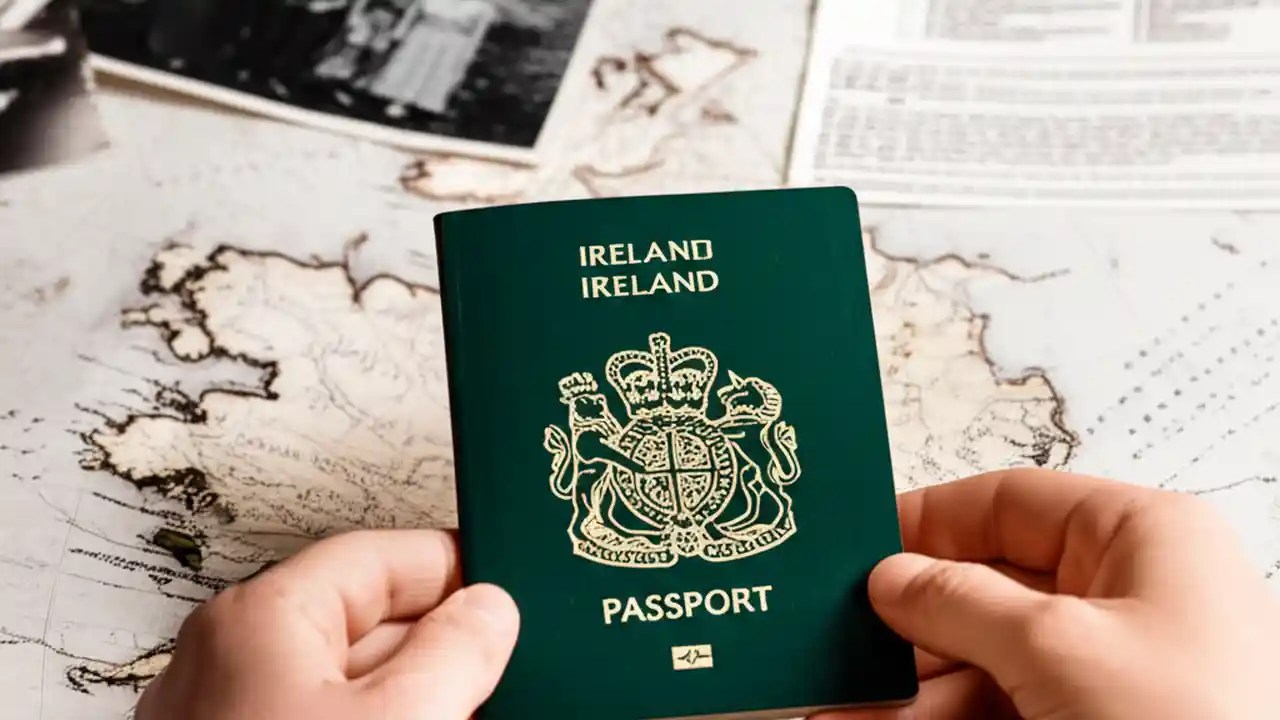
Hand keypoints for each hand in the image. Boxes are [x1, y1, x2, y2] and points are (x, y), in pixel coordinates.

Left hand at [135, 530, 518, 719]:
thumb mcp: (404, 718)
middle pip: (361, 621)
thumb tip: (488, 609)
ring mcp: (224, 718)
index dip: (453, 566)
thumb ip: (458, 651)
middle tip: (502, 659)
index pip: (377, 557)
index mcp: (257, 620)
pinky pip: (317, 717)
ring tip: (472, 703)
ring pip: (341, 682)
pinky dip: (371, 719)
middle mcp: (227, 662)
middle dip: (438, 639)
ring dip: (410, 689)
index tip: (506, 585)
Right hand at [817, 469, 1278, 719]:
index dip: (927, 520)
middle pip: (988, 585)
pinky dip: (941, 718)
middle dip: (907, 621)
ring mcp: (1114, 671)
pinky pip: (1001, 707)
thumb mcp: (1056, 650)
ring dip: (910, 685)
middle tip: (833, 639)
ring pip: (985, 659)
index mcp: (1142, 539)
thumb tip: (890, 578)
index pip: (1012, 502)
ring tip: (839, 702)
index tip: (854, 546)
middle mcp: (1129, 597)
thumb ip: (958, 602)